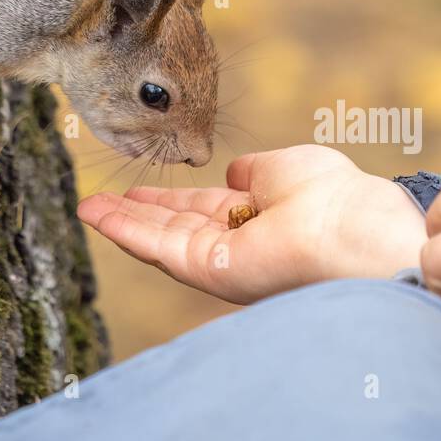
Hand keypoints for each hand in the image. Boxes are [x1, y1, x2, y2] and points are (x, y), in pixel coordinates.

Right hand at [77, 144, 426, 305]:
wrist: (355, 229)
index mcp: (259, 220)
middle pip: (173, 229)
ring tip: (85, 207)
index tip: (134, 191)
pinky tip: (99, 216)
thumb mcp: (287, 167)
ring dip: (120, 224)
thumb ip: (256, 172)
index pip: (201, 211)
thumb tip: (237, 174)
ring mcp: (222, 263)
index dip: (166, 200)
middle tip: (95, 203)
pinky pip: (160, 249)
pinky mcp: (211, 273)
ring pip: (159, 242)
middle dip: (134, 215)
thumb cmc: (333, 195)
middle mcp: (237, 246)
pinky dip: (126, 231)